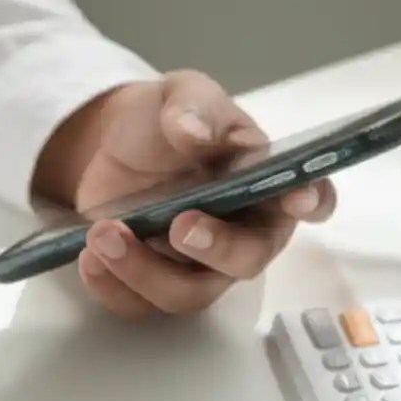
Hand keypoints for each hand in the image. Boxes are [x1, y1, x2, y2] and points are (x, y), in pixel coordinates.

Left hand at [34, 71, 336, 317]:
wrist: (114, 145)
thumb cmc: (168, 120)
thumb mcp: (181, 95)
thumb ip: (192, 108)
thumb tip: (195, 133)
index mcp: (266, 182)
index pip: (310, 197)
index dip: (311, 202)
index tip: (297, 201)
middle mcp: (242, 231)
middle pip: (247, 260)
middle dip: (217, 248)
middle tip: (179, 225)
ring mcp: (197, 264)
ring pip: (187, 293)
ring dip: (144, 271)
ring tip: (103, 234)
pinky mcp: (154, 281)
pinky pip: (139, 304)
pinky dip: (112, 287)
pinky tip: (88, 257)